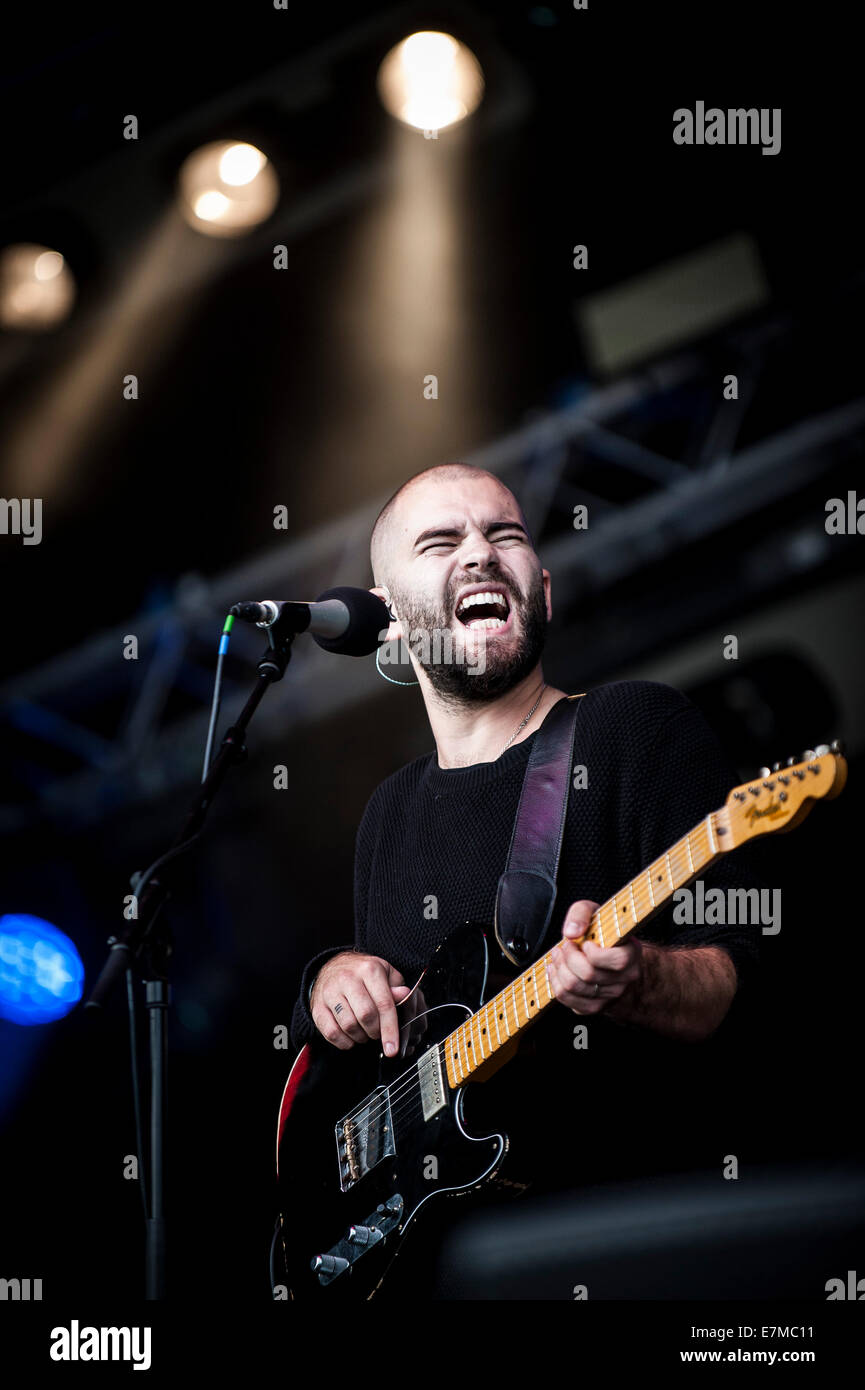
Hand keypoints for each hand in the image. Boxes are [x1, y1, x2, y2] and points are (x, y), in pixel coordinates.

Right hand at [310, 952, 411, 1055]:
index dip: (390, 1029)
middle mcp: (348, 978)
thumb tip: (404, 995)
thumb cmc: (363, 974)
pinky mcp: (317, 1006)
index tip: (393, 1048)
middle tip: (378, 1032)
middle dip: (376, 1032)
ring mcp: (330, 992)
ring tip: (365, 1032)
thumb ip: (395, 988)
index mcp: (369, 970)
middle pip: (365, 1016)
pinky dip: (344, 1041)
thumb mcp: (385, 974)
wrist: (332, 967)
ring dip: (360, 1037)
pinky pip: (331, 1032)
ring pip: (348, 1026)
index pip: (384, 1004)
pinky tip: (350, 1037)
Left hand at [545, 899, 642, 1015]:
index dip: (594, 952)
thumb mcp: (595, 912)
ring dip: (559, 969)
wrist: (610, 954)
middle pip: (589, 975)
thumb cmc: (602, 932)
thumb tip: (571, 932)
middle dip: (569, 957)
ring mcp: (611, 995)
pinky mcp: (595, 1006)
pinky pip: (569, 1000)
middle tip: (565, 946)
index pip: (617, 961)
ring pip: (575, 988)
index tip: (585, 942)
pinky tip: (556, 970)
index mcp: (631, 954)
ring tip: (558, 955)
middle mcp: (625, 978)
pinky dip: (556, 983)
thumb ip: (581, 913)